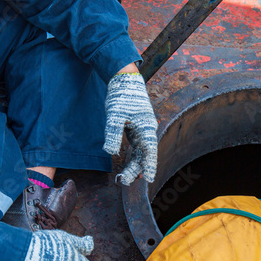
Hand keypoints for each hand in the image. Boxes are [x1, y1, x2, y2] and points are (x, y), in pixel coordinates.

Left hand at [104, 70, 158, 185]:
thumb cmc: (121, 95)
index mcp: (145, 127)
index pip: (149, 151)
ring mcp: (143, 128)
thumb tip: (111, 152)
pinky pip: (138, 145)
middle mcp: (147, 129)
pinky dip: (134, 156)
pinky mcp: (137, 127)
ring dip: (135, 164)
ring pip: (141, 151)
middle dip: (136, 169)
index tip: (149, 179)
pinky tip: (129, 164)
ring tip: (125, 177)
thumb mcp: (114, 115)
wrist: (125, 79)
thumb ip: (113, 133)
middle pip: (144, 154)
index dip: (149, 166)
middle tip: (124, 181)